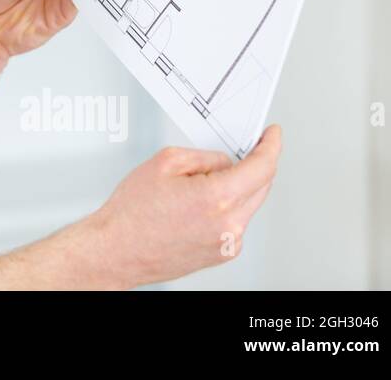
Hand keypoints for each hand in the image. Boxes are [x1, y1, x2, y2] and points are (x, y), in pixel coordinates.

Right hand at [84, 125, 282, 287]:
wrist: (118, 249)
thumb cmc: (132, 214)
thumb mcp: (165, 162)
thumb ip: (204, 156)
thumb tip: (225, 162)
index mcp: (217, 198)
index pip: (262, 167)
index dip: (271, 146)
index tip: (272, 137)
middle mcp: (229, 224)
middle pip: (262, 186)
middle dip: (256, 165)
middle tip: (243, 151)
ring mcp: (228, 242)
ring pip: (248, 205)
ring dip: (237, 188)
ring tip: (199, 184)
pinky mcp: (222, 254)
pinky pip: (235, 222)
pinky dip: (226, 208)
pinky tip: (196, 205)